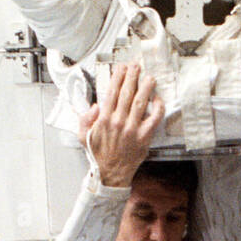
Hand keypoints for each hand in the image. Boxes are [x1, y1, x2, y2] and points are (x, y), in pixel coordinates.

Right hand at [82, 63, 164, 186]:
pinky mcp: (144, 137)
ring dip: (146, 87)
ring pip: (141, 102)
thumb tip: (94, 106)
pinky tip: (157, 99)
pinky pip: (154, 118)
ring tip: (149, 77)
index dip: (118, 77)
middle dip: (132, 77)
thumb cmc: (98, 155)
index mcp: (104, 119)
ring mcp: (132, 129)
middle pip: (127, 93)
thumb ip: (85, 120)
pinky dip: (157, 107)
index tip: (122, 68)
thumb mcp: (83, 137)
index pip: (112, 92)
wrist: (110, 174)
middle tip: (136, 66)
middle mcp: (118, 121)